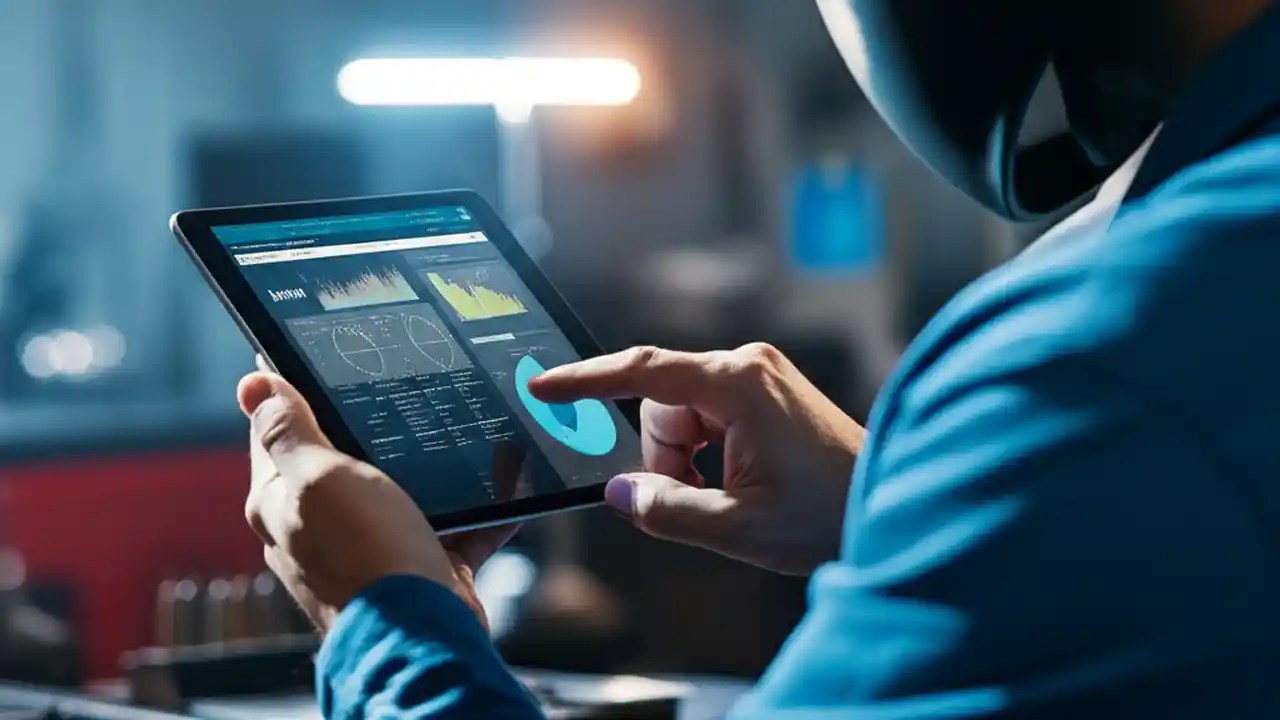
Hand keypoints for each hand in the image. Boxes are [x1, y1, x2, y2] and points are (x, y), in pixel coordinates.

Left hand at [237, 369, 516, 631]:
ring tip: (461, 432)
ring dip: (432, 468)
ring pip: (402, 492)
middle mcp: (320, 530)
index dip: (292, 394)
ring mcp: (372, 550)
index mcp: (282, 504)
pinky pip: (454, 527)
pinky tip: (504, 484)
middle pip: (342, 461)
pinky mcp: (420, 567)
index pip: (276, 434)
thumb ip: (289, 432)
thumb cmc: (365, 556)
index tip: (319, 359)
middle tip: (400, 388)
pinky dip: (479, 509)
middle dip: (370, 428)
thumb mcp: (320, 478)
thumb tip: (253, 385)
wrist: (424, 636)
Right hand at [529, 343, 864, 574]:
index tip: (545, 388)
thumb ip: (667, 510)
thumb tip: (620, 492)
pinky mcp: (765, 390)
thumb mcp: (738, 527)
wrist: (888, 505)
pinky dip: (705, 452)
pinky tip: (737, 481)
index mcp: (738, 385)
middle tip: (702, 502)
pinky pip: (706, 417)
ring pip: (680, 416)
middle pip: (660, 406)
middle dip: (665, 459)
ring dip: (687, 461)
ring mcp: (759, 375)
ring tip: (729, 497)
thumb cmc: (828, 514)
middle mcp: (747, 366)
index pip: (642, 373)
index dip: (586, 381)